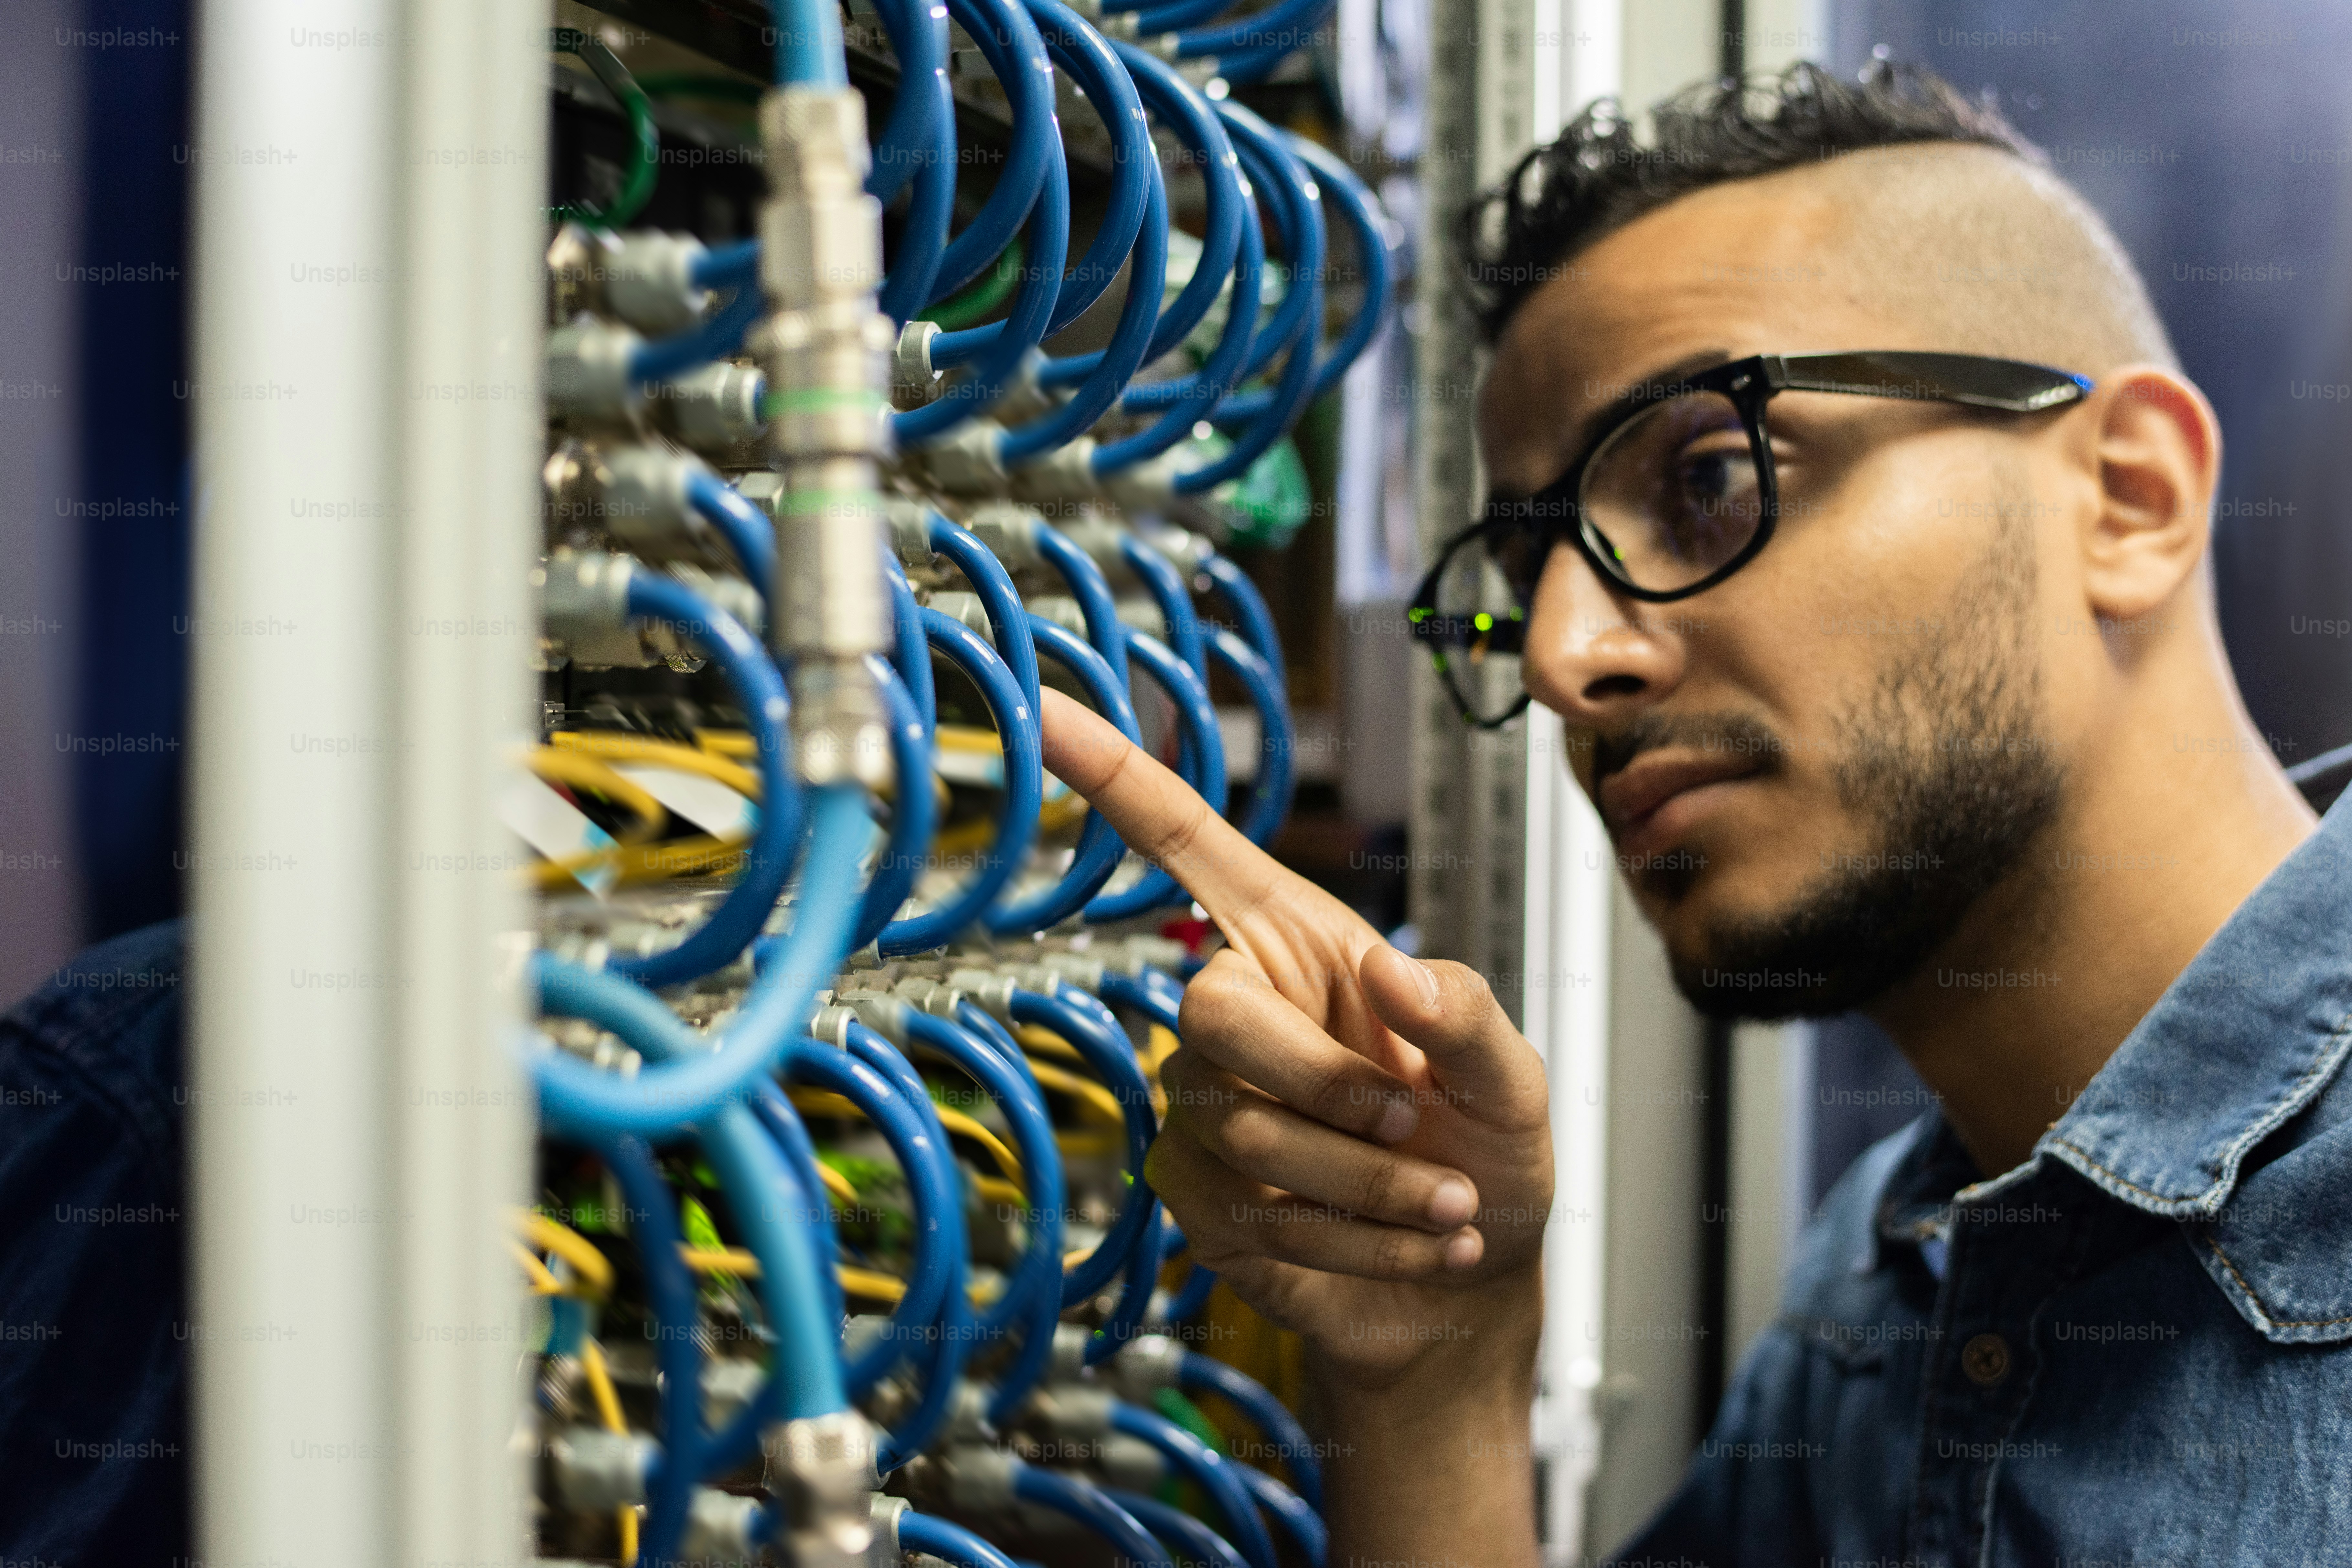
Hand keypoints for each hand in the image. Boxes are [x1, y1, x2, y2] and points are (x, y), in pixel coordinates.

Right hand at [1039, 689, 1553, 1390]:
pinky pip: (1254, 1214)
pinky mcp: (1196, 1197)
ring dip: (1372, 1185)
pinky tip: (1419, 1246)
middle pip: (1209, 1013)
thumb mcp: (1515, 1078)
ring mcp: (1201, 1107)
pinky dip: (1362, 1243)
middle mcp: (1234, 1013)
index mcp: (1297, 944)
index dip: (1116, 779)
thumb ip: (1466, 1017)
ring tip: (1450, 1208)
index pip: (1188, 845)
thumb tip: (1389, 971)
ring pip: (1244, 1131)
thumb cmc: (1486, 1153)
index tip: (1049, 711)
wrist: (1475, 1281)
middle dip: (1329, 1086)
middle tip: (1417, 1124)